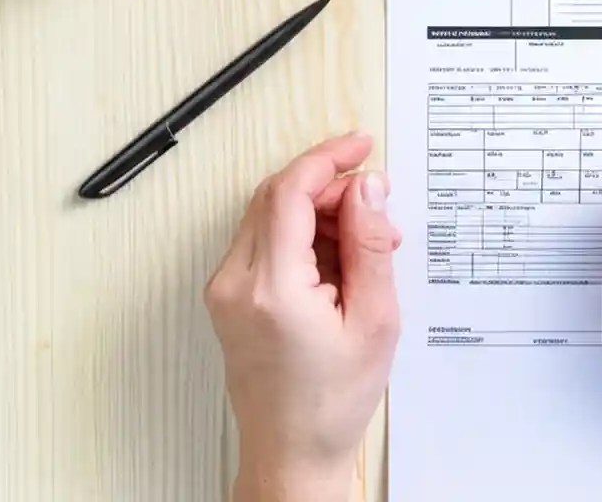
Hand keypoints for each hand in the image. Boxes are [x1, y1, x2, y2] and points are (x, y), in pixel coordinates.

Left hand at [204, 133, 401, 501]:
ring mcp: (226, 291)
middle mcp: (237, 283)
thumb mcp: (374, 320)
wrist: (292, 454)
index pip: (290, 191)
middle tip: (375, 200)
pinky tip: (339, 259)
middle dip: (328, 185)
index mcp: (272, 288)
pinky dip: (302, 235)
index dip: (327, 158)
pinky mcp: (229, 298)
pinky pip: (264, 242)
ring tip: (367, 243)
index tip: (359, 147)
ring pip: (269, 215)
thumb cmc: (332, 404)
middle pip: (275, 196)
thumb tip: (367, 189)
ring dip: (317, 211)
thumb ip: (370, 246)